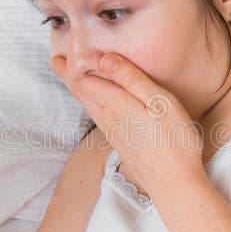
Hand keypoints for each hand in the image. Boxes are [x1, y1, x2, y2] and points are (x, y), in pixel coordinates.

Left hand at [50, 53, 204, 198]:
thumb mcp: (160, 103)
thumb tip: (106, 58)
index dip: (76, 62)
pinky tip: (93, 102)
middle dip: (68, 74)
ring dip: (76, 88)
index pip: (86, 78)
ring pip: (87, 105)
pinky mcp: (119, 143)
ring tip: (67, 76)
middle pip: (81, 92)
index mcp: (117, 104)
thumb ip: (133, 79)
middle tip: (55, 60)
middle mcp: (109, 118)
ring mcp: (113, 132)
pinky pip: (96, 117)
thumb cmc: (175, 141)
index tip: (70, 46)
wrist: (173, 185)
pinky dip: (88, 102)